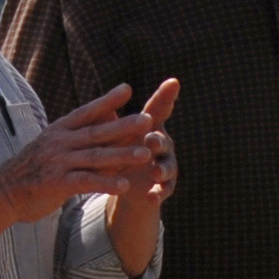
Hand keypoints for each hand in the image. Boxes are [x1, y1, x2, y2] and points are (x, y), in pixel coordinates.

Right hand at [0, 83, 177, 231]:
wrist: (2, 193)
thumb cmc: (31, 170)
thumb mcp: (50, 146)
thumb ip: (76, 136)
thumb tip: (105, 120)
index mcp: (58, 131)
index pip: (85, 112)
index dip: (106, 100)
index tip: (127, 89)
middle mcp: (59, 143)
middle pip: (96, 132)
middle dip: (124, 126)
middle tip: (148, 120)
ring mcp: (58, 163)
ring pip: (96, 156)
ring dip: (122, 155)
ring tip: (145, 154)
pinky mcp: (57, 184)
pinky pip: (86, 182)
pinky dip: (106, 183)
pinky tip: (125, 186)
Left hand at [94, 78, 181, 273]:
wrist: (129, 187)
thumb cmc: (123, 152)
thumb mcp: (117, 138)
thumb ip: (115, 123)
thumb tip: (105, 107)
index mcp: (150, 128)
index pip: (158, 110)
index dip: (166, 97)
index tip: (173, 82)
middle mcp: (162, 145)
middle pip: (163, 140)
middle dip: (157, 140)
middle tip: (150, 140)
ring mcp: (165, 166)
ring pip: (168, 166)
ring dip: (162, 168)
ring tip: (156, 172)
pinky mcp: (163, 187)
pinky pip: (164, 190)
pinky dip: (158, 193)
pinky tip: (151, 197)